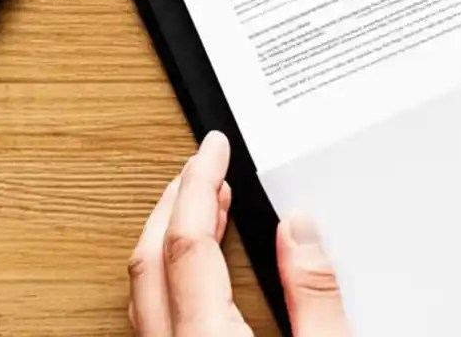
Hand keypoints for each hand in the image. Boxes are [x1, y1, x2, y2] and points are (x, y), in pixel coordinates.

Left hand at [128, 131, 350, 335]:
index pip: (188, 243)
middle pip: (150, 258)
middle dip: (176, 201)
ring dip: (169, 235)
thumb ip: (315, 295)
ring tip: (206, 202)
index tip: (213, 149)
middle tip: (202, 165)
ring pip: (145, 287)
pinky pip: (154, 311)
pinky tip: (200, 266)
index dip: (199, 184)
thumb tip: (300, 229)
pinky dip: (171, 271)